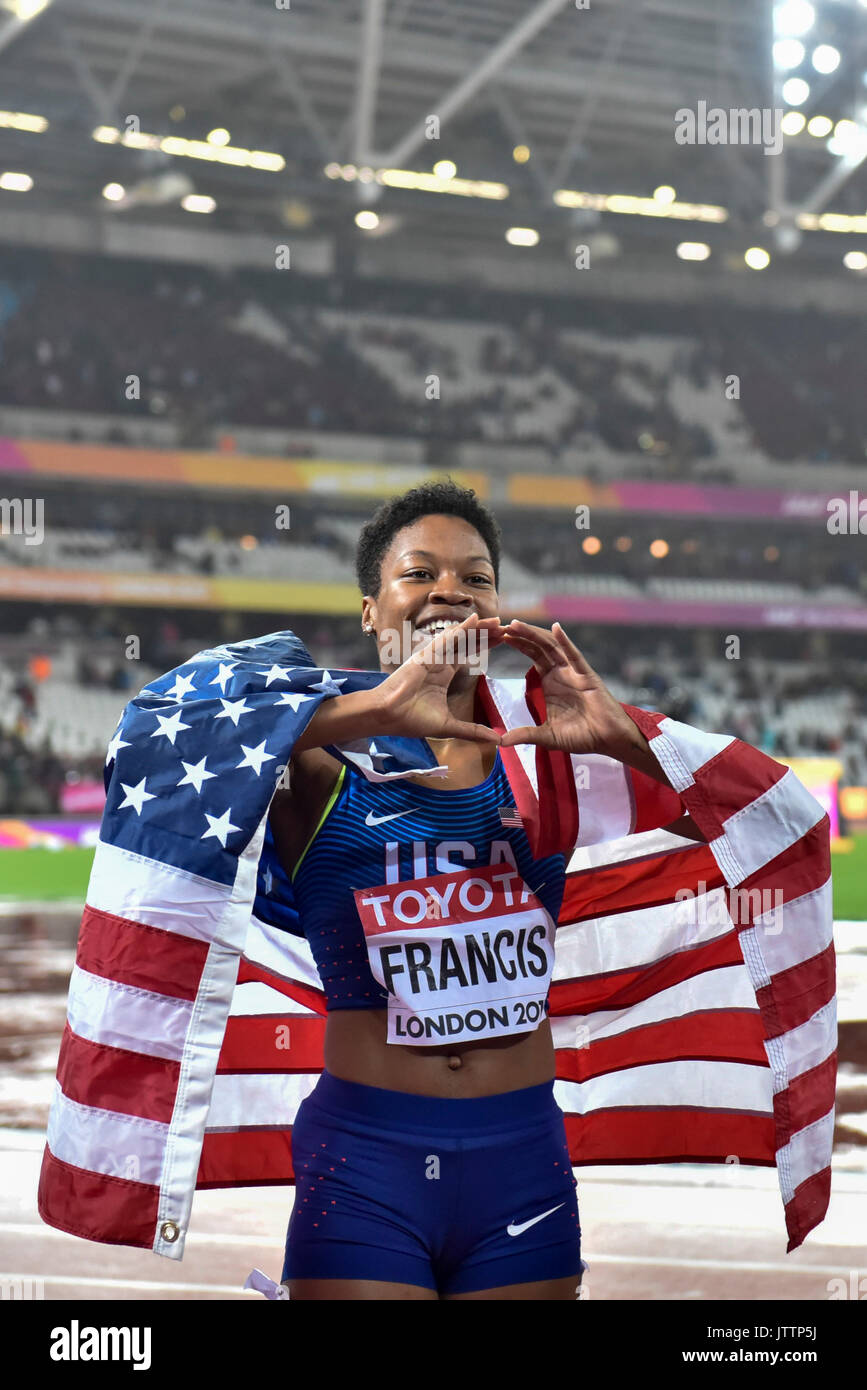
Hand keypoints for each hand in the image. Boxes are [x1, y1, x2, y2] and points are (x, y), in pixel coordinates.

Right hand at [374, 613, 505, 743]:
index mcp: (444, 674)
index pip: (469, 655)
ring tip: (498, 622)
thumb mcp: (450, 726)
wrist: (389, 716)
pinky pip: (447, 638)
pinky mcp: (426, 654)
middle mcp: (439, 661)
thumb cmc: (412, 720)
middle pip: (468, 643)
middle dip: (487, 635)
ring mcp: (433, 656)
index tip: (504, 641)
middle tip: (508, 628)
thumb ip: (474, 731)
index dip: (486, 647)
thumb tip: (498, 740)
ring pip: (461, 637)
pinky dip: (462, 628)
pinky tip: (476, 619)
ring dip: (480, 629)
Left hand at [498, 619, 643, 758]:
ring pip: (552, 647)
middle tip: (501, 625)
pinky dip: (565, 641)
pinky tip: (555, 629)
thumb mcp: (546, 736)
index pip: (532, 655)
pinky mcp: (587, 676)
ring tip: (516, 624)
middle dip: (521, 635)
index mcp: (551, 681)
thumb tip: (501, 741)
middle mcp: (561, 672)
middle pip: (539, 646)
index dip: (518, 644)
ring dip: (534, 634)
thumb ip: (525, 735)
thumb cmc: (582, 736)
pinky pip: (575, 656)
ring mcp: (574, 672)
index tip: (500, 635)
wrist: (607, 741)